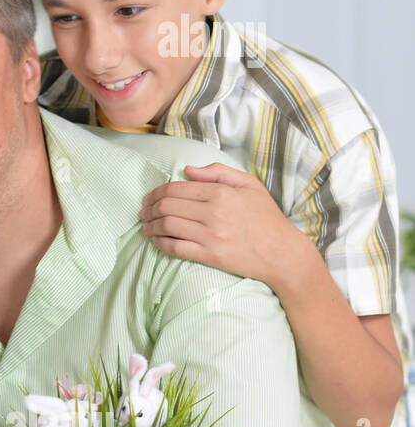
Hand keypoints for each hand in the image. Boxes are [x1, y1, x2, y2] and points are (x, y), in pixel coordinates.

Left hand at [139, 163, 310, 287]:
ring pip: (167, 226)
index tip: (149, 198)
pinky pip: (175, 248)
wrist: (282, 253)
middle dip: (149, 208)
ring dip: (150, 225)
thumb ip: (218, 173)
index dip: (156, 193)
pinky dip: (159, 242)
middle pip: (166, 206)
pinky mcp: (210, 256)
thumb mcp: (249, 185)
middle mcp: (213, 213)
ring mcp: (210, 236)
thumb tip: (187, 170)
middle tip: (143, 211)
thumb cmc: (266, 217)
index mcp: (221, 193)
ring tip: (145, 225)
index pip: (176, 189)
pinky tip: (155, 239)